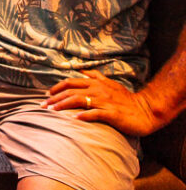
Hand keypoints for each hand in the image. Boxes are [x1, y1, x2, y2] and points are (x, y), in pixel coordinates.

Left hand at [45, 70, 160, 136]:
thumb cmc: (126, 99)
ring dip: (63, 106)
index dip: (57, 87)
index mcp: (97, 83)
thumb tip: (80, 71)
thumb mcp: (110, 83)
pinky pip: (95, 114)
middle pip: (71, 91)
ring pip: (79, 100)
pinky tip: (74, 119)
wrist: (146, 111)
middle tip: (42, 105)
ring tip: (52, 111)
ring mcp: (105, 102)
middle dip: (55, 98)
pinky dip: (83, 115)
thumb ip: (95, 76)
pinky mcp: (112, 114)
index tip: (47, 94)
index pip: (71, 82)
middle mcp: (98, 90)